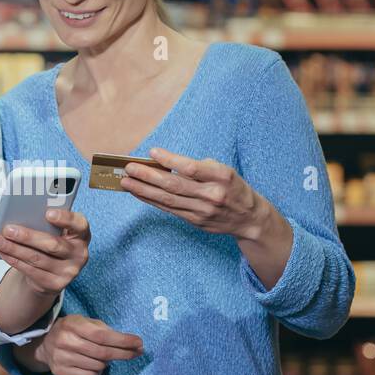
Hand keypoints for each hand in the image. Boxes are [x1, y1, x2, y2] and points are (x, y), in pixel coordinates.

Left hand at [0, 208, 89, 295]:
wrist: (52, 273)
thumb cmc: (51, 243)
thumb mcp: (55, 232)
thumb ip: (46, 223)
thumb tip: (20, 215)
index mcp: (82, 234)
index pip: (79, 224)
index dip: (65, 218)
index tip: (47, 213)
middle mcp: (79, 254)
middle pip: (52, 244)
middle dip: (27, 236)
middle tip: (8, 229)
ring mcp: (69, 271)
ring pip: (37, 258)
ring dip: (14, 249)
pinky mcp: (56, 284)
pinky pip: (31, 270)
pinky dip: (14, 260)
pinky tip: (3, 252)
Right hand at [33, 314, 141, 374]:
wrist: (45, 344)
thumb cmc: (73, 331)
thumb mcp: (85, 323)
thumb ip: (105, 331)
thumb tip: (132, 344)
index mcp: (72, 324)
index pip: (102, 336)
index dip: (123, 340)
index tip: (139, 343)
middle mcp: (64, 341)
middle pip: (102, 353)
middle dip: (124, 353)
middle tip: (137, 353)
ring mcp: (61, 358)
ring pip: (98, 366)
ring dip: (107, 363)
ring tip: (104, 356)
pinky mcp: (60, 372)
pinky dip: (97, 372)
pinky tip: (94, 365)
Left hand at [120, 147, 272, 237]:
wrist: (249, 218)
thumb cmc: (232, 187)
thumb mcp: (223, 170)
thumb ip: (197, 168)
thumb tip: (163, 164)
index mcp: (222, 177)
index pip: (192, 168)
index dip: (170, 160)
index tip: (152, 152)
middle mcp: (212, 195)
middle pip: (174, 185)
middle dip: (148, 176)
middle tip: (129, 168)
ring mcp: (203, 211)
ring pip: (168, 200)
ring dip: (144, 190)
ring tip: (126, 182)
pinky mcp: (195, 221)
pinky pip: (169, 209)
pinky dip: (152, 200)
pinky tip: (139, 193)